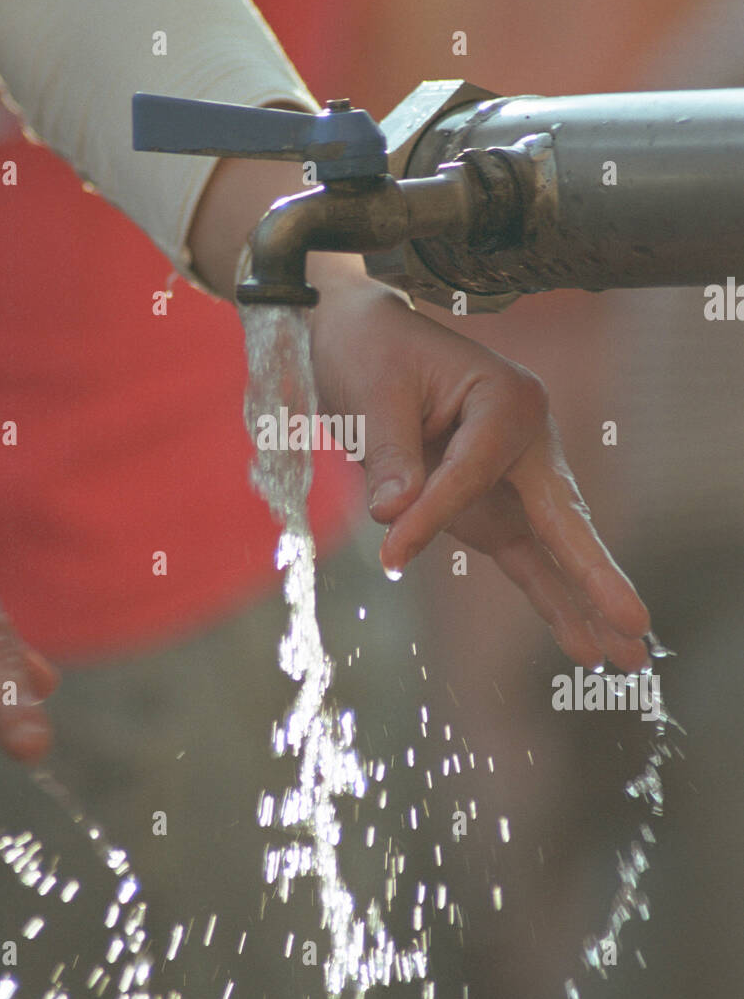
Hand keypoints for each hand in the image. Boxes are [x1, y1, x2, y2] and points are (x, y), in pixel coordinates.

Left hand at [308, 261, 650, 672]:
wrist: (366, 342)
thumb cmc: (374, 353)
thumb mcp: (374, 393)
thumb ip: (390, 454)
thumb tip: (394, 515)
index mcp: (506, 399)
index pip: (476, 471)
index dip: (437, 512)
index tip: (393, 550)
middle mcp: (525, 441)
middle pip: (563, 515)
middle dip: (594, 571)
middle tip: (632, 619)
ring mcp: (516, 480)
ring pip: (556, 547)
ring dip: (587, 602)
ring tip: (629, 656)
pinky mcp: (494, 509)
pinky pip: (527, 559)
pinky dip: (552, 601)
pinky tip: (584, 647)